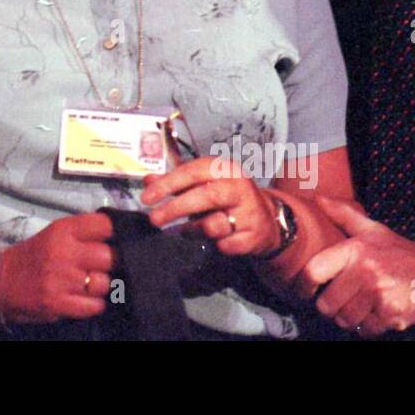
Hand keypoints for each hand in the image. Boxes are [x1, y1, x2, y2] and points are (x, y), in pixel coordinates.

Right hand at [0, 213, 114, 323]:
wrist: (0, 281)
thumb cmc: (34, 256)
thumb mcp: (55, 234)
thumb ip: (84, 233)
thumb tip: (118, 235)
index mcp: (63, 230)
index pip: (105, 225)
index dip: (114, 234)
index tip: (112, 240)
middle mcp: (63, 252)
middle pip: (110, 257)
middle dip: (109, 264)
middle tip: (98, 267)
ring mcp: (61, 279)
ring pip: (104, 283)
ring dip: (99, 287)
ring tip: (85, 285)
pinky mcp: (58, 303)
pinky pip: (95, 306)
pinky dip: (92, 305)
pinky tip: (82, 299)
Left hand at [141, 155, 280, 256]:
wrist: (267, 221)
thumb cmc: (226, 198)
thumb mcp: (203, 184)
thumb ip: (176, 182)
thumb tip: (148, 180)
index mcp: (225, 169)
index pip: (193, 171)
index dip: (168, 183)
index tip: (146, 197)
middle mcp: (239, 187)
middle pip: (206, 196)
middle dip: (176, 208)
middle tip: (153, 219)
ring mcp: (250, 212)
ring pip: (214, 224)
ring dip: (195, 230)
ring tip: (187, 230)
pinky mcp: (254, 236)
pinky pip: (225, 245)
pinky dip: (216, 245)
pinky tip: (218, 240)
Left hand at [303, 196, 414, 336]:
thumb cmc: (402, 252)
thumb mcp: (373, 229)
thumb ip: (343, 214)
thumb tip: (318, 199)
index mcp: (355, 251)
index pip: (313, 272)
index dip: (303, 286)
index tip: (304, 290)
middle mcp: (365, 273)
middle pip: (326, 304)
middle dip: (328, 305)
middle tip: (337, 300)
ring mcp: (378, 297)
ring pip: (344, 320)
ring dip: (347, 318)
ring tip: (357, 306)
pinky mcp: (392, 317)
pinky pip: (364, 331)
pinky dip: (366, 327)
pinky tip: (373, 314)